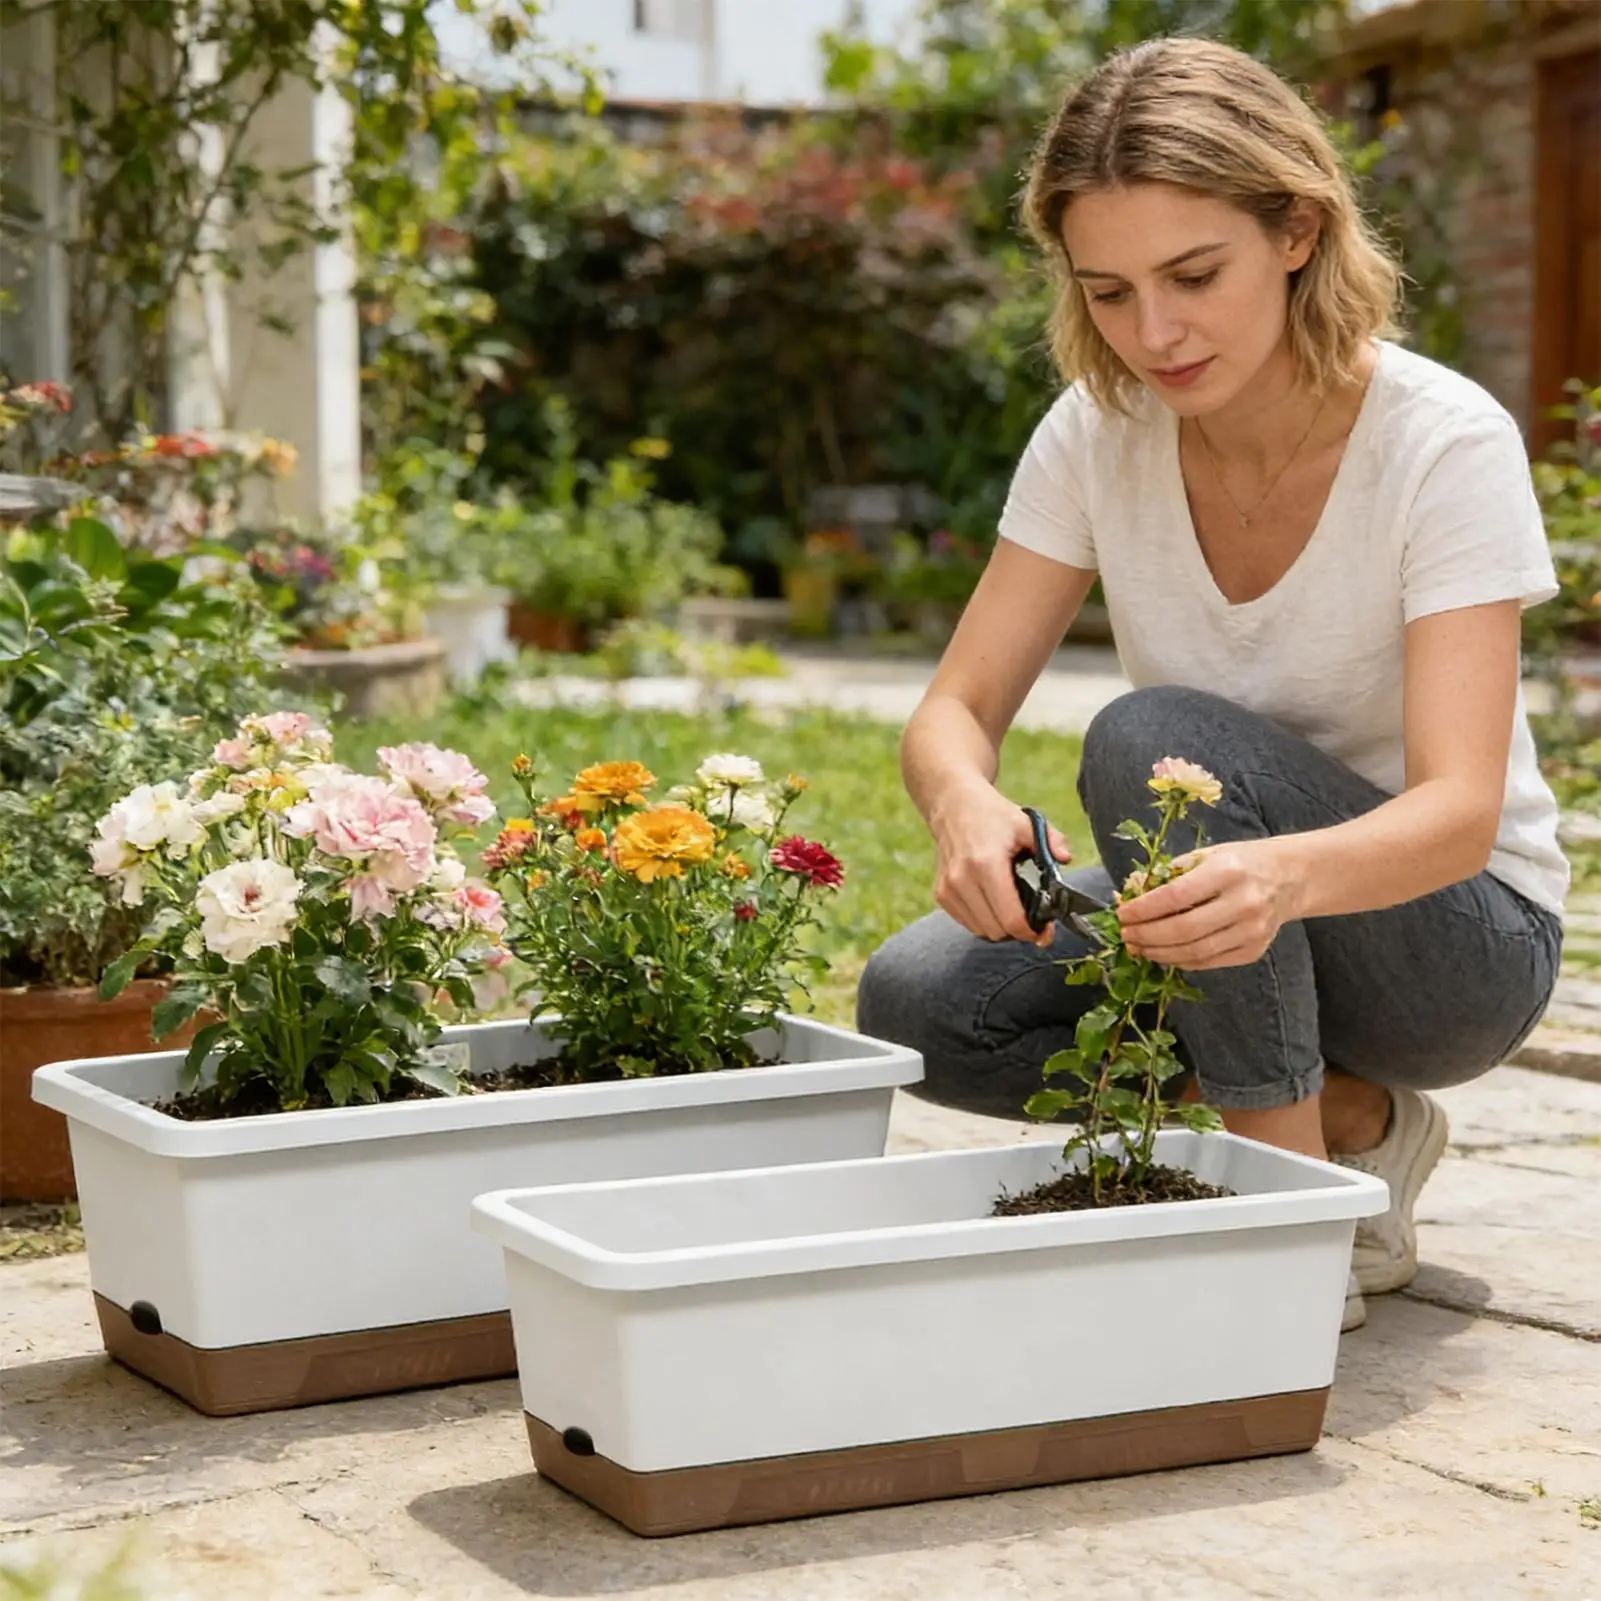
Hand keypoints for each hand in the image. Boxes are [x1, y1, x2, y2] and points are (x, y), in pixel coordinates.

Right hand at [931, 783, 1072, 947]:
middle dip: (1019, 931)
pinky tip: (994, 903)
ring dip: (1000, 928)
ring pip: (981, 931)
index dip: (1032, 931)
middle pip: (997, 931)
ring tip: (1013, 909)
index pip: (1011, 920)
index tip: (1045, 929)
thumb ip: (1052, 841)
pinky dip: (984, 921)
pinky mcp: (940, 894)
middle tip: (1033, 919)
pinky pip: (968, 923)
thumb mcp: (1028, 823)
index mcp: (986, 864)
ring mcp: (948, 889)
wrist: (953, 805)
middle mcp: (962, 880)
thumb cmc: (993, 815)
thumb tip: (1065, 858)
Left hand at [1116, 839, 1300, 970]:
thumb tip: (1128, 891)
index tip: (1122, 914)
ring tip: (1138, 947)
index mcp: (1227, 871)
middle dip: (1146, 935)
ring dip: (1159, 953)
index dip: (1143, 909)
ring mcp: (1252, 930)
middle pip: (1183, 929)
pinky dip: (1181, 961)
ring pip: (1194, 951)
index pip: (1174, 896)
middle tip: (1125, 935)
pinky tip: (1163, 954)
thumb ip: (1168, 874)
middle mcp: (1243, 902)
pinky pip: (1208, 962)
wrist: (1290, 877)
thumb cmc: (1240, 862)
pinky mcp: (1254, 950)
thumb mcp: (1205, 855)